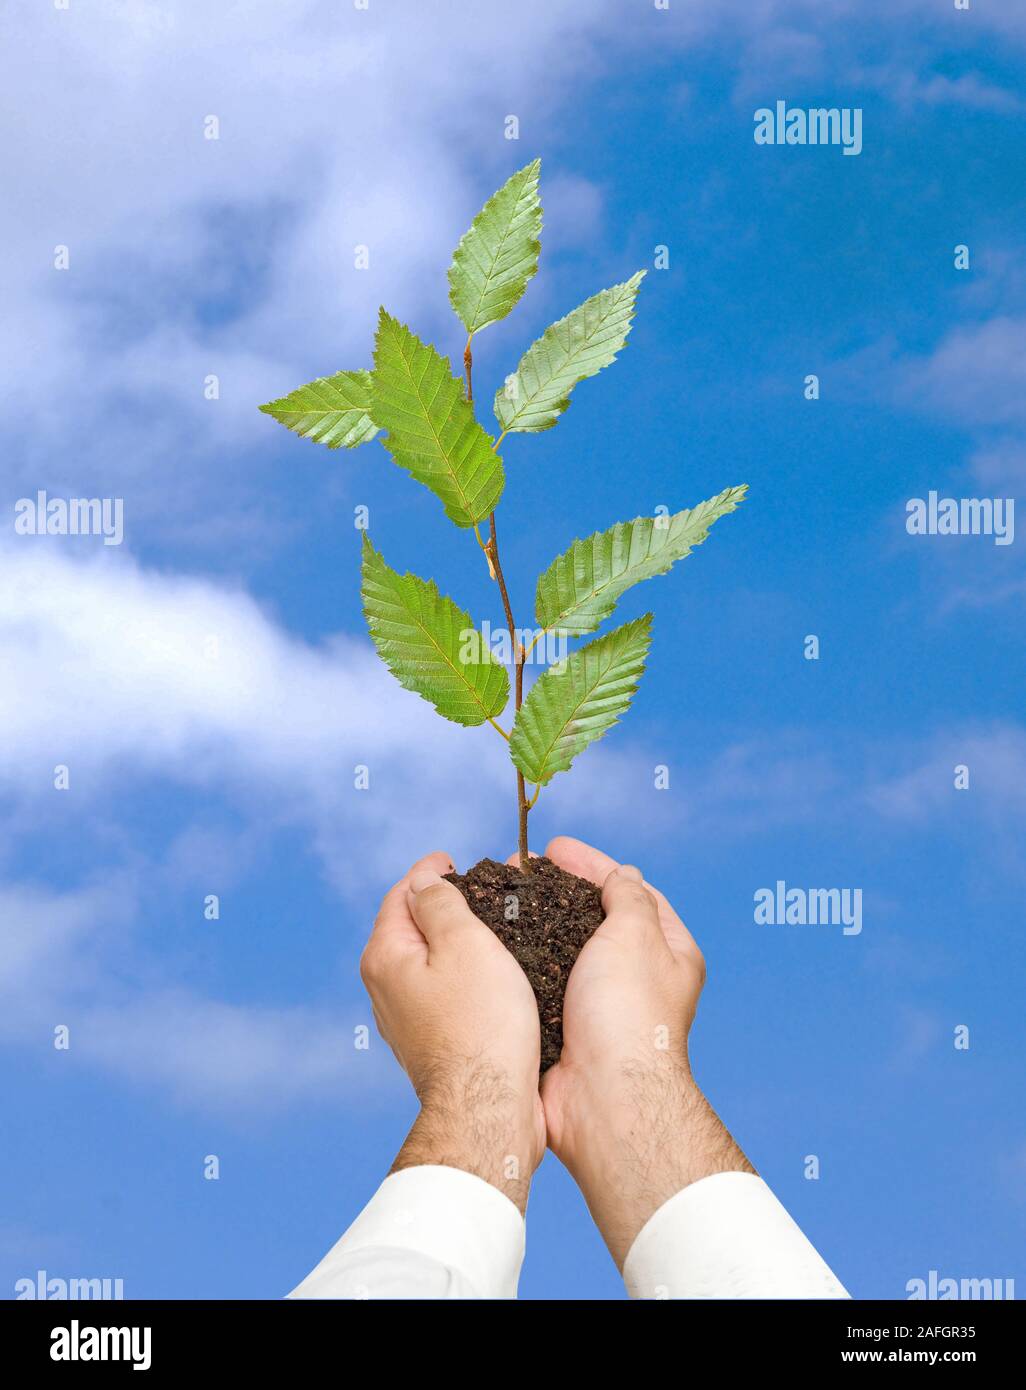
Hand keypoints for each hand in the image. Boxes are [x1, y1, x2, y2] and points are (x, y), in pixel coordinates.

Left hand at [361, 851, 545, 1212]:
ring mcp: (405, 1019)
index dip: (429, 871)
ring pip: (428, 962)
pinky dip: (462, 974)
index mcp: (386, 956)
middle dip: (441, 904)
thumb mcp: (464, 943)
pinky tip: (490, 977)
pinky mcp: (430, 1042)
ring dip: (454, 942)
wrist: (488, 1107)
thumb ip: (440, 903)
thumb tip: (423, 881)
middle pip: (410, 928)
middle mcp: (385, 988)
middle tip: (479, 890)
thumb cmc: (482, 1024)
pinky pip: (443, 993)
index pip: (402, 894)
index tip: (453, 859)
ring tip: (491, 929)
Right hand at [539, 836, 753, 1265]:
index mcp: (668, 952)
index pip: (630, 891)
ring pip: (560, 951)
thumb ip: (627, 897)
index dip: (591, 865)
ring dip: (531, 925)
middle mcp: (636, 978)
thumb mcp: (635, 935)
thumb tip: (624, 875)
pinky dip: (518, 963)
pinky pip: (539, 984)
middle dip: (554, 892)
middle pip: (592, 919)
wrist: (604, 1099)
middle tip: (515, 872)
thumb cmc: (628, 1015)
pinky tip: (492, 947)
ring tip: (497, 903)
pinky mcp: (565, 1028)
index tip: (553, 848)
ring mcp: (599, 1005)